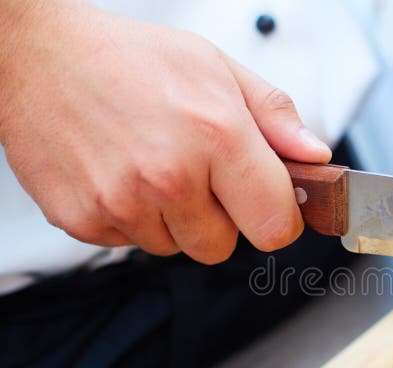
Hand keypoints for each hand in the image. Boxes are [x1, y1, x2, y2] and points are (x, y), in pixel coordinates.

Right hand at [0, 0, 330, 263]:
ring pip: (176, 248)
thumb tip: (315, 156)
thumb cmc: (132, 60)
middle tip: (199, 175)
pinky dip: (132, 219)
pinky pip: (130, 244)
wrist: (37, 55)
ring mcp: (123, 203)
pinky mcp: (84, 220)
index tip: (270, 206)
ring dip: (174, 220)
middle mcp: (171, 177)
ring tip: (153, 166)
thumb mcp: (219, 68)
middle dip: (221, 219)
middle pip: (223, 247)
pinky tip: (121, 175)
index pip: (274, 226)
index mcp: (218, 136)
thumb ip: (276, 116)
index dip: (278, 219)